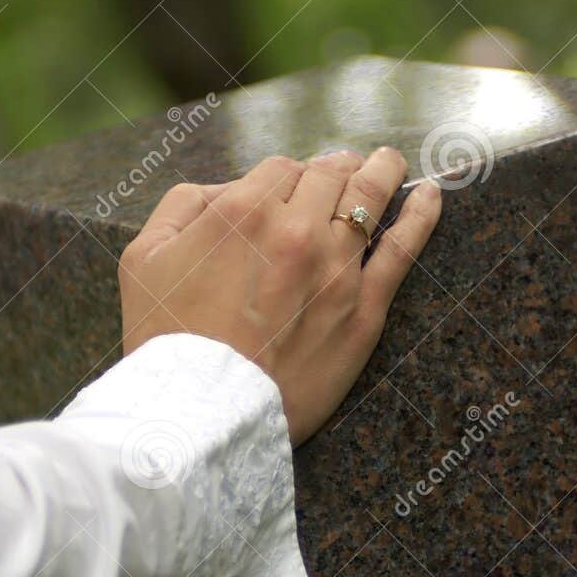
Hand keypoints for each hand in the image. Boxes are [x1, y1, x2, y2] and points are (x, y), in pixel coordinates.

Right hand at [119, 149, 442, 444]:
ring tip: (390, 163)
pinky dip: (422, 214)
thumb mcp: (145, 257)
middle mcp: (295, 229)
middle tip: (345, 166)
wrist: (203, 413)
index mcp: (242, 211)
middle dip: (336, 166)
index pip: (281, 168)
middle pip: (329, 174)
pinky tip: (431, 196)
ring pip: (369, 197)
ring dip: (383, 172)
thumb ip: (183, 205)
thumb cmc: (166, 338)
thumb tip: (227, 188)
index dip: (286, 177)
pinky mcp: (364, 308)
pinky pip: (403, 248)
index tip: (292, 187)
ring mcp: (336, 267)